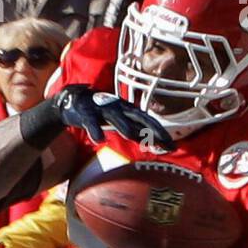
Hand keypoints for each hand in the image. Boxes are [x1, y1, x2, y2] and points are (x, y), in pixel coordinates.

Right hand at [53, 84, 172, 149]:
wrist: (75, 101)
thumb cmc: (101, 113)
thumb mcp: (120, 121)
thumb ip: (134, 129)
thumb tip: (151, 142)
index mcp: (128, 109)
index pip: (148, 120)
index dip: (161, 132)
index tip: (173, 146)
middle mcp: (119, 107)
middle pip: (139, 117)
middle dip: (152, 130)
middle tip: (163, 143)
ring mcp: (102, 109)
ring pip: (116, 118)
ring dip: (125, 127)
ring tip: (135, 139)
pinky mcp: (86, 112)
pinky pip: (91, 122)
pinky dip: (95, 131)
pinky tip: (99, 140)